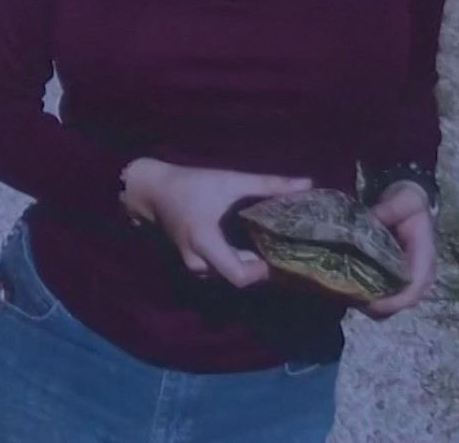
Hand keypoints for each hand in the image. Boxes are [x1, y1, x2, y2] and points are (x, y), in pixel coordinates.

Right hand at [121, 158, 310, 286]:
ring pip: (228, 274)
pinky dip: (236, 261)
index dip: (264, 272)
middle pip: (238, 277)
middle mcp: (199, 262)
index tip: (283, 256)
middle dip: (261, 267)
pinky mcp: (193, 262)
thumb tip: (307, 184)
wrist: (152, 192)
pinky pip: (220, 269)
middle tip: (284, 251)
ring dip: (249, 264)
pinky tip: (252, 246)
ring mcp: (194, 266)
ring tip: (271, 247)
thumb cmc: (190, 184)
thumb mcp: (229, 180)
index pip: (239, 275)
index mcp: (206, 243)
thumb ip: (268, 184)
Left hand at [359, 181, 435, 319]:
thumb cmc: (409, 202)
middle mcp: (419, 276)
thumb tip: (371, 220)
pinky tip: (350, 287)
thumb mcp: (404, 200)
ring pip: (390, 305)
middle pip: (399, 305)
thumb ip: (390, 209)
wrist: (410, 200)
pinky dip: (368, 296)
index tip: (366, 302)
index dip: (390, 303)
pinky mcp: (396, 277)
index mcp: (424, 260)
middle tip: (347, 297)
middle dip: (375, 307)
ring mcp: (408, 278)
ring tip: (346, 293)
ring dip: (369, 304)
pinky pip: (384, 296)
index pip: (411, 293)